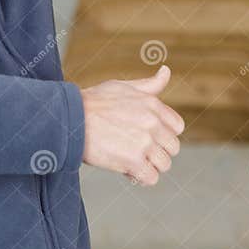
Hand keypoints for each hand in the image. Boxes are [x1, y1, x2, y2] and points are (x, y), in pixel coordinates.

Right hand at [80, 65, 183, 185]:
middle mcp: (153, 123)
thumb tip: (166, 71)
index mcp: (153, 104)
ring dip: (148, 165)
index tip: (146, 136)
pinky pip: (151, 178)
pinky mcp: (133, 161)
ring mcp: (144, 142)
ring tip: (129, 158)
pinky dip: (140, 177)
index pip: (177, 127)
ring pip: (164, 165)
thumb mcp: (124, 87)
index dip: (163, 134)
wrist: (70, 117)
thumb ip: (149, 84)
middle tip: (134, 148)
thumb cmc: (93, 102)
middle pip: (172, 148)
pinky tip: (126, 169)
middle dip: (156, 151)